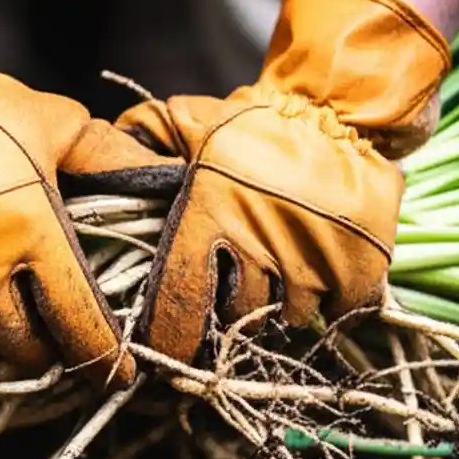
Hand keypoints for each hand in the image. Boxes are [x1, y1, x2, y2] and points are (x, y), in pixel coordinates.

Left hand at [116, 0, 450, 363]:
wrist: (338, 107)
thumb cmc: (253, 122)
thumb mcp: (186, 121)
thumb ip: (140, 141)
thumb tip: (100, 168)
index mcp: (209, 216)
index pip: (180, 303)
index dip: (172, 338)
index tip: (170, 351)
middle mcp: (258, 245)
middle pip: (239, 317)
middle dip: (235, 315)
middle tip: (238, 297)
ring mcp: (312, 260)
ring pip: (289, 318)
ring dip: (283, 305)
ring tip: (281, 278)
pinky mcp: (358, 267)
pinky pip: (338, 312)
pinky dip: (330, 303)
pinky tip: (320, 276)